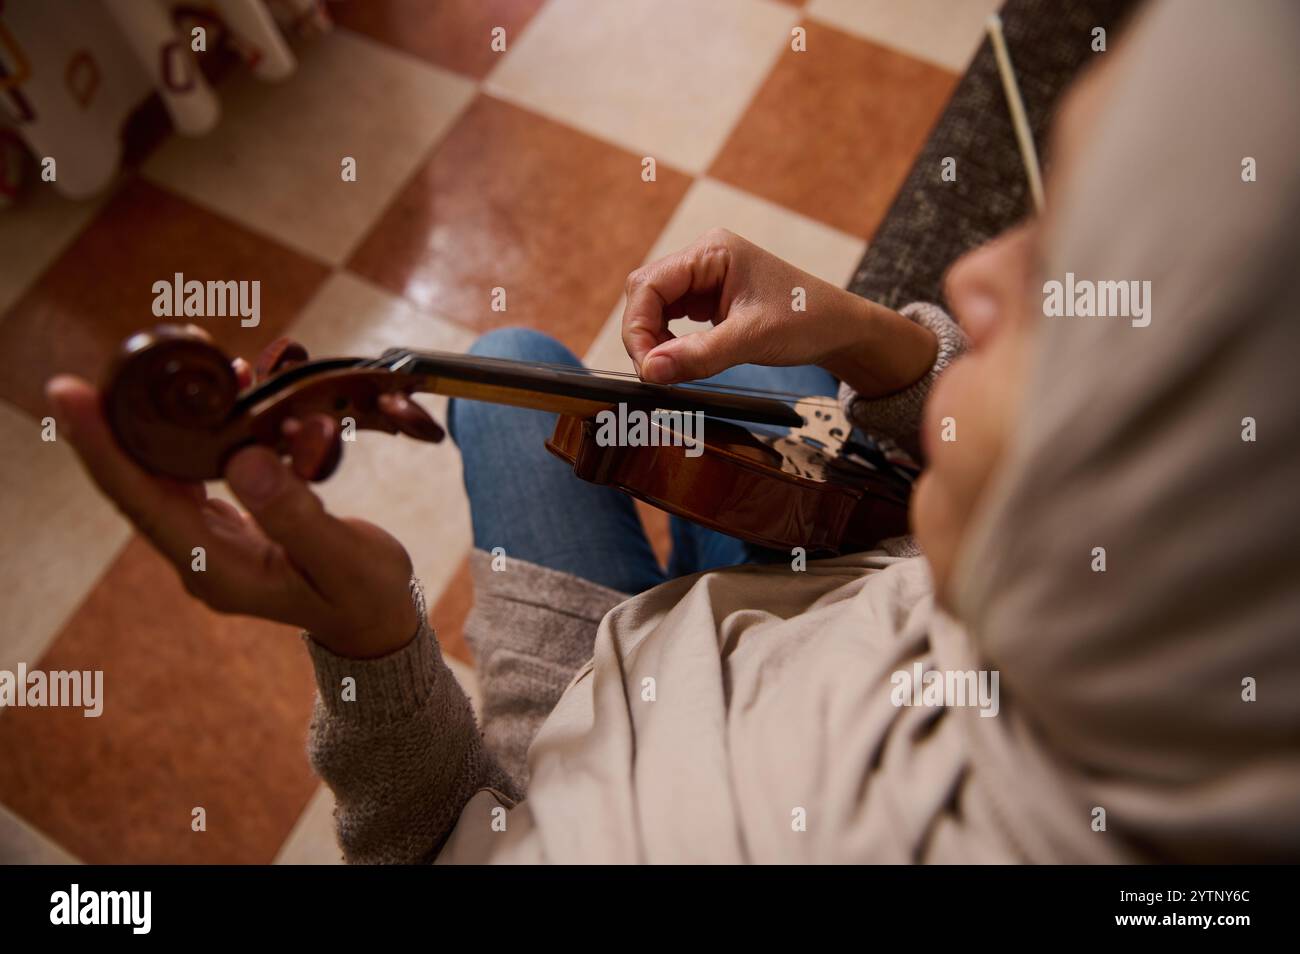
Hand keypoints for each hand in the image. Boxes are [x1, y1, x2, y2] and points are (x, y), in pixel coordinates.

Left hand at [44, 354, 432, 659]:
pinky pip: (199, 470)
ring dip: (169, 418)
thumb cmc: (364, 595)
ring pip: (166, 472)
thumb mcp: (343, 559)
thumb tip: (245, 460)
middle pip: (138, 483)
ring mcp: (208, 541)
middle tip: (116, 361)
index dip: (102, 448)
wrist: (374, 621)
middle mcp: (199, 556)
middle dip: (119, 420)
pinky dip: (209, 430)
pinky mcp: (225, 524)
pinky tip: (230, 394)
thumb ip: (295, 514)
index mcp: (218, 572)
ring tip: (180, 365)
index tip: (69, 395)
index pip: (142, 502)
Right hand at [621, 228, 936, 397]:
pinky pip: (671, 319)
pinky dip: (667, 342)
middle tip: (653, 372)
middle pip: (645, 294)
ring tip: (666, 370)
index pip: (650, 284)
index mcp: (711, 252)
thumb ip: (699, 356)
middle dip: (642, 334)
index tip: (646, 366)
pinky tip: (678, 360)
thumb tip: (651, 371)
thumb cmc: (807, 319)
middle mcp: (702, 259)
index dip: (638, 327)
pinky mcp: (707, 300)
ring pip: (654, 307)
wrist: (839, 327)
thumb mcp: (752, 338)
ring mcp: (703, 279)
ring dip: (653, 340)